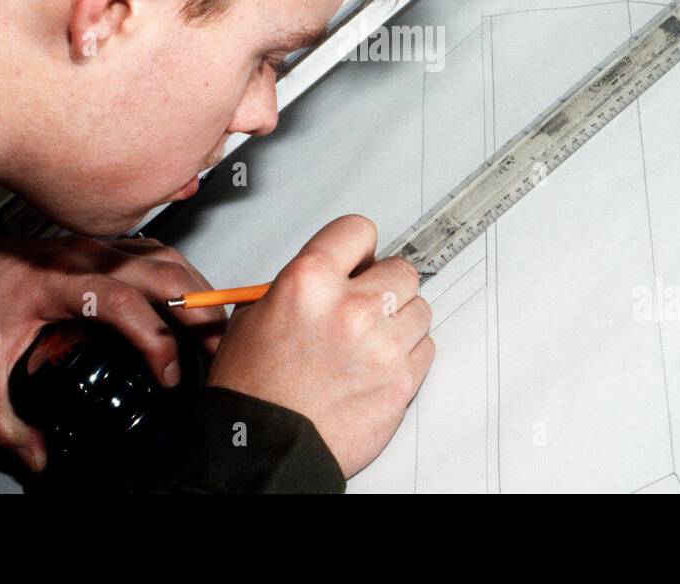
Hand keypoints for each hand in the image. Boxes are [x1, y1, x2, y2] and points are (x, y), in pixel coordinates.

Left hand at [0, 234, 225, 472]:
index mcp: (59, 282)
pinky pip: (156, 252)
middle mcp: (85, 258)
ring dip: (198, 289)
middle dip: (201, 312)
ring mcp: (97, 248)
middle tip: (218, 348)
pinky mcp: (102, 247)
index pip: (125, 303)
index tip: (169, 374)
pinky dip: (182, 276)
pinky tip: (188, 299)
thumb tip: (38, 454)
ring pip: (167, 257)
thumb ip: (6, 421)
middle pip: (163, 274)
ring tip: (214, 327)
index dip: (156, 340)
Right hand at [205, 214, 434, 477]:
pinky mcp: (401, 381)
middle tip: (365, 304)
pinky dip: (407, 353)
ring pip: (419, 308)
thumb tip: (339, 271)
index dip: (357, 246)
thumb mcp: (256, 315)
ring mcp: (382, 346)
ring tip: (369, 340)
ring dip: (399, 320)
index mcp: (309, 282)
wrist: (264, 449)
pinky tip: (377, 364)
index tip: (358, 258)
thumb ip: (303, 284)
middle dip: (384, 285)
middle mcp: (351, 308)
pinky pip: (425, 347)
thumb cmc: (254, 388)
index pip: (358, 230)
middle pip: (400, 270)